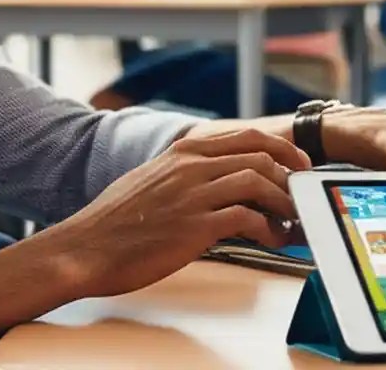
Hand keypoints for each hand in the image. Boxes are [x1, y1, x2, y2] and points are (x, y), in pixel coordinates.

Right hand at [48, 128, 310, 297]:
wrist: (84, 248)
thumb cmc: (116, 223)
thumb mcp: (152, 180)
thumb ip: (186, 172)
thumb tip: (220, 179)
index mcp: (183, 152)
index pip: (246, 136)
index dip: (282, 149)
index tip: (298, 166)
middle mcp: (190, 166)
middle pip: (260, 155)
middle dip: (290, 176)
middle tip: (301, 198)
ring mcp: (193, 194)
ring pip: (258, 181)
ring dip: (282, 203)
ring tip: (289, 222)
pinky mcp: (194, 226)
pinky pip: (247, 218)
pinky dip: (269, 228)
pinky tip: (271, 240)